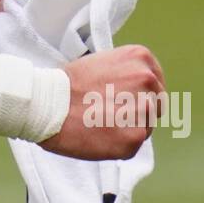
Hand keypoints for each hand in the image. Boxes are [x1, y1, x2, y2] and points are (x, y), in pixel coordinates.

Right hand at [40, 45, 164, 160]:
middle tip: (108, 113)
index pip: (156, 83)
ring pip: (146, 126)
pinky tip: (100, 134)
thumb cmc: (68, 84)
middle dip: (136, 111)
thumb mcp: (102, 62)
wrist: (48, 104)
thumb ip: (126, 73)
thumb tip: (139, 91)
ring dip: (129, 128)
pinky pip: (135, 144)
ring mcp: (143, 108)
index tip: (123, 100)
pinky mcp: (135, 136)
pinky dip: (119, 144)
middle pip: (155, 105)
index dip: (140, 94)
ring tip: (102, 123)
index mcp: (141, 58)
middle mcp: (147, 79)